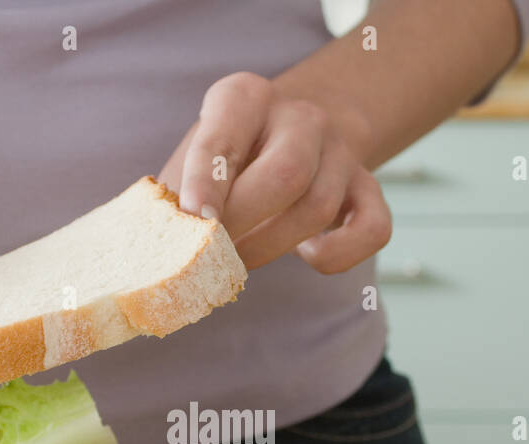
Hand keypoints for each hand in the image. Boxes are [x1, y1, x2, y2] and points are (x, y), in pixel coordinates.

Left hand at [160, 72, 390, 273]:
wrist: (293, 131)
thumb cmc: (227, 157)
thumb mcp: (195, 157)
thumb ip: (177, 195)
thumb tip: (155, 253)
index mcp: (244, 98)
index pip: (224, 138)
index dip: (208, 183)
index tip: (195, 221)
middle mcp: (300, 115)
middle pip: (286, 173)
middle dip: (245, 223)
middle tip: (212, 255)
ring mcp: (340, 150)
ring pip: (319, 207)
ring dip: (273, 247)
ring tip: (239, 261)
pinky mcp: (368, 187)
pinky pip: (372, 229)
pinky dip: (338, 254)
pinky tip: (306, 254)